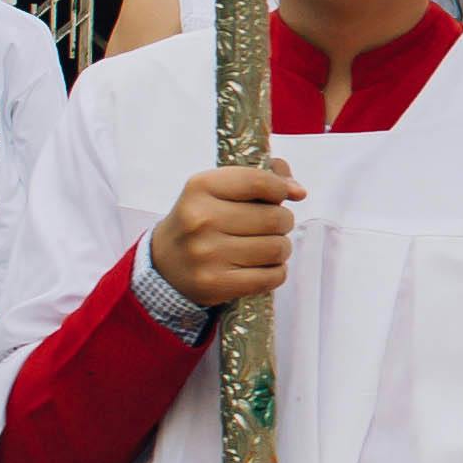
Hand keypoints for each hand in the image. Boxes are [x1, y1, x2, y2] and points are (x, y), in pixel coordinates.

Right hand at [151, 161, 303, 310]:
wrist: (164, 264)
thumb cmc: (202, 221)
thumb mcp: (219, 190)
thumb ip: (262, 178)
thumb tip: (298, 190)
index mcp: (201, 187)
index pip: (261, 181)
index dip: (280, 188)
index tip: (280, 195)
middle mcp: (201, 219)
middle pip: (277, 218)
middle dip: (282, 222)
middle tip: (267, 227)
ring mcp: (207, 254)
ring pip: (279, 248)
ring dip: (280, 249)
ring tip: (263, 247)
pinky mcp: (215, 283)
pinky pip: (274, 276)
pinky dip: (275, 272)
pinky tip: (259, 266)